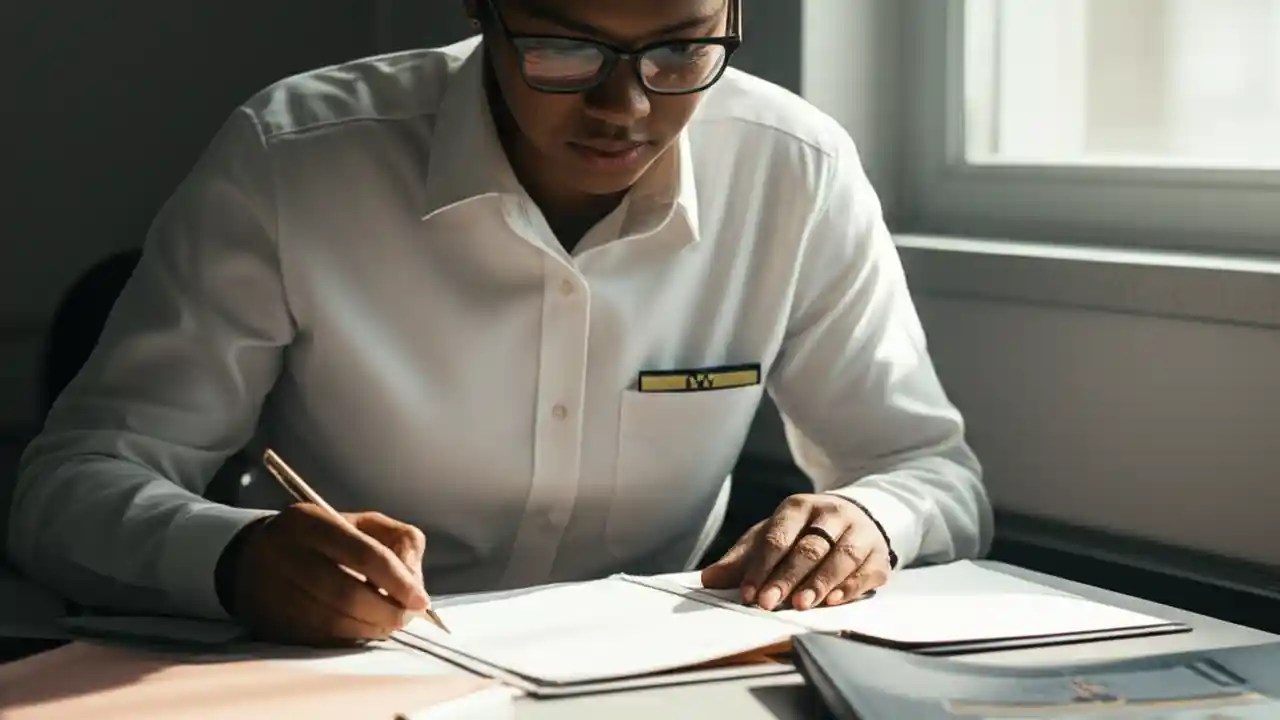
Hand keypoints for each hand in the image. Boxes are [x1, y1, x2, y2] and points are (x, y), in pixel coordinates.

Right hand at [228, 504, 429, 645]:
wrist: (251, 558)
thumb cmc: (322, 539)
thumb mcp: (361, 523)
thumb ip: (398, 541)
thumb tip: (414, 581)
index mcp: (309, 521)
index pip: (364, 554)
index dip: (398, 580)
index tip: (421, 600)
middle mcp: (285, 555)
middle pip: (347, 593)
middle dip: (386, 611)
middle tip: (407, 617)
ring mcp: (273, 591)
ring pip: (333, 620)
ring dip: (371, 628)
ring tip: (389, 623)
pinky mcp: (270, 622)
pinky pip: (319, 638)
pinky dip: (350, 638)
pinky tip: (364, 629)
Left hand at [701, 493, 891, 610]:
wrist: (854, 518)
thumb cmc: (803, 532)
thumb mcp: (770, 537)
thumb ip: (742, 559)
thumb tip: (708, 579)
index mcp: (799, 506)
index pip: (777, 536)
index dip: (761, 566)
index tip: (749, 594)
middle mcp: (831, 514)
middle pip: (808, 548)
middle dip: (787, 577)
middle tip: (769, 603)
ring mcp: (859, 532)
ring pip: (840, 557)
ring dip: (820, 583)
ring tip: (802, 605)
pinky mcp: (879, 553)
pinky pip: (868, 570)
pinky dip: (852, 586)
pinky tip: (835, 601)